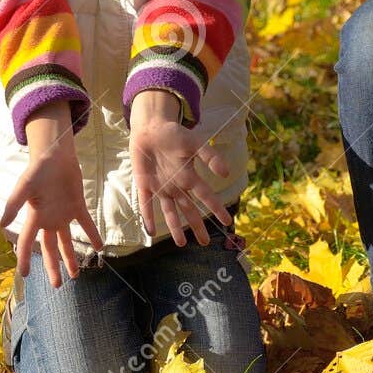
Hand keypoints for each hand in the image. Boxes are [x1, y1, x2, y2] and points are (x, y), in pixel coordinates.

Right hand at [0, 102, 103, 287]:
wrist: (55, 155)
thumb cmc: (37, 170)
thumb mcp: (24, 186)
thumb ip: (14, 204)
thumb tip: (2, 224)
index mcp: (34, 217)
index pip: (26, 243)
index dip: (25, 259)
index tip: (25, 275)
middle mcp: (48, 219)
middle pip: (49, 248)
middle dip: (52, 266)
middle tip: (57, 286)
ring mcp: (63, 214)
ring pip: (66, 241)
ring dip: (71, 257)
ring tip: (75, 276)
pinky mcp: (77, 206)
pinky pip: (85, 224)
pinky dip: (92, 235)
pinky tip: (98, 247)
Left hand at [129, 89, 231, 245]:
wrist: (151, 129)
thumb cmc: (175, 134)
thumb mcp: (195, 143)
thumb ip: (210, 156)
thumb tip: (226, 173)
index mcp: (189, 176)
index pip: (205, 196)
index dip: (216, 209)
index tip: (227, 222)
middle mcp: (176, 186)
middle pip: (188, 209)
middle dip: (196, 226)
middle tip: (204, 243)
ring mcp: (160, 187)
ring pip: (169, 211)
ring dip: (175, 227)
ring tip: (181, 244)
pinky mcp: (144, 185)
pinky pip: (146, 204)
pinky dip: (147, 218)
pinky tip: (150, 232)